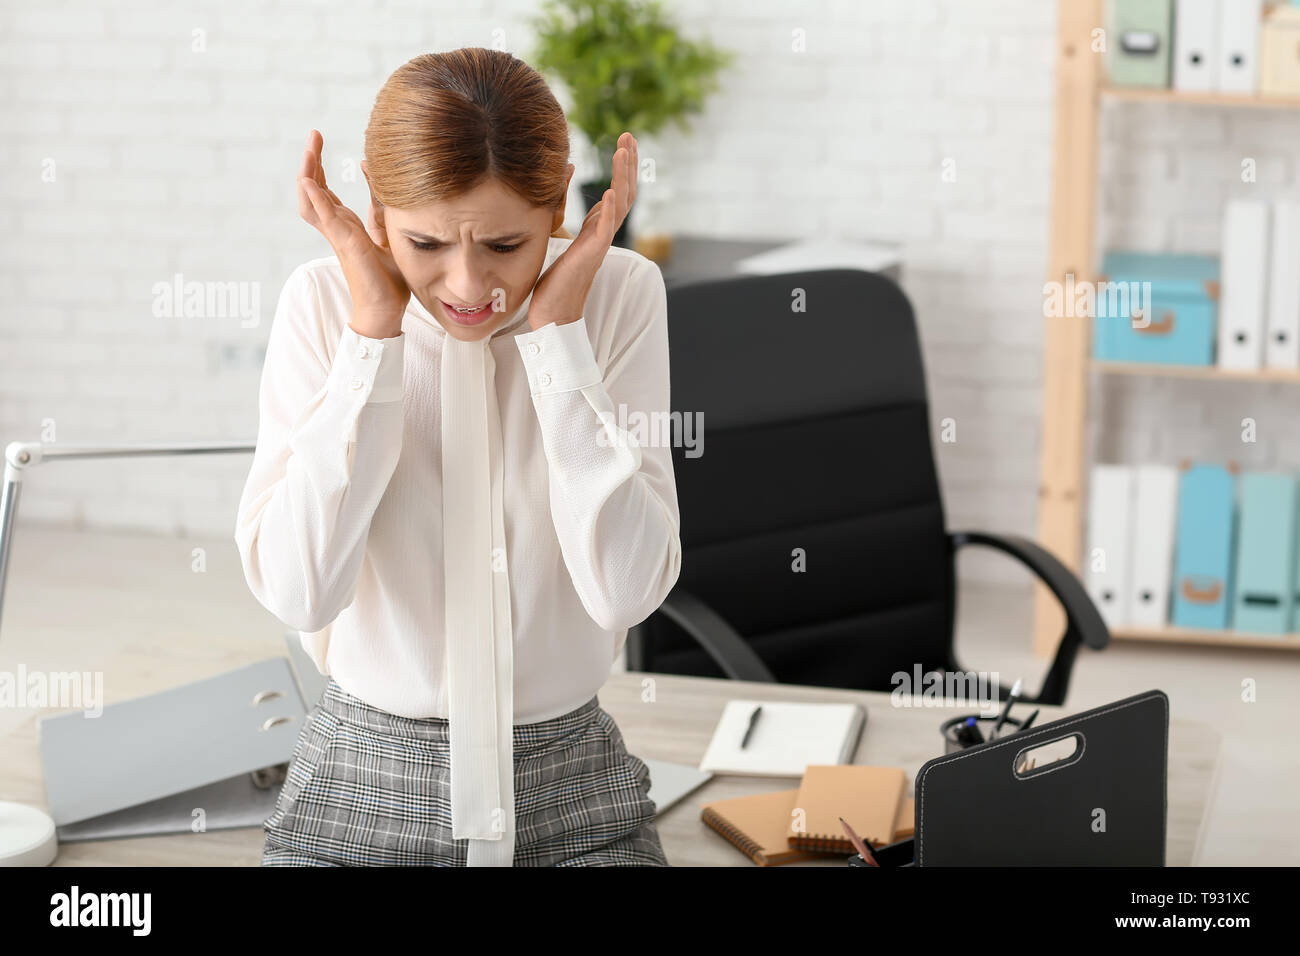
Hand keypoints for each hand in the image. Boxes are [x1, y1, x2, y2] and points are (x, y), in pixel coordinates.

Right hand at [297, 129, 409, 337]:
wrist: (385, 311)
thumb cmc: (388, 278)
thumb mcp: (388, 234)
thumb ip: (382, 209)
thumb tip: (381, 180)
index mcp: (346, 226)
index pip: (325, 190)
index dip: (320, 166)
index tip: (319, 140)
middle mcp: (338, 228)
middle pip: (313, 190)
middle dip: (312, 161)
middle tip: (313, 135)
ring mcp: (339, 236)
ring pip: (313, 201)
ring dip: (310, 174)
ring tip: (310, 151)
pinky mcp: (346, 245)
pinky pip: (326, 219)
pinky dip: (316, 200)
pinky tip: (309, 182)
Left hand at [528, 131, 637, 330]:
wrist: (553, 313)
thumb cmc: (554, 280)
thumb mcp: (556, 236)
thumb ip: (561, 212)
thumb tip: (557, 185)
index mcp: (597, 228)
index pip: (618, 191)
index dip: (622, 166)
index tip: (623, 140)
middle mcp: (603, 233)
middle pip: (625, 192)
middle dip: (627, 163)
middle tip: (628, 136)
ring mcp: (600, 244)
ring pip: (620, 206)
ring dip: (623, 177)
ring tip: (623, 152)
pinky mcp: (590, 256)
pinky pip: (605, 231)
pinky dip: (611, 211)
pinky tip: (612, 192)